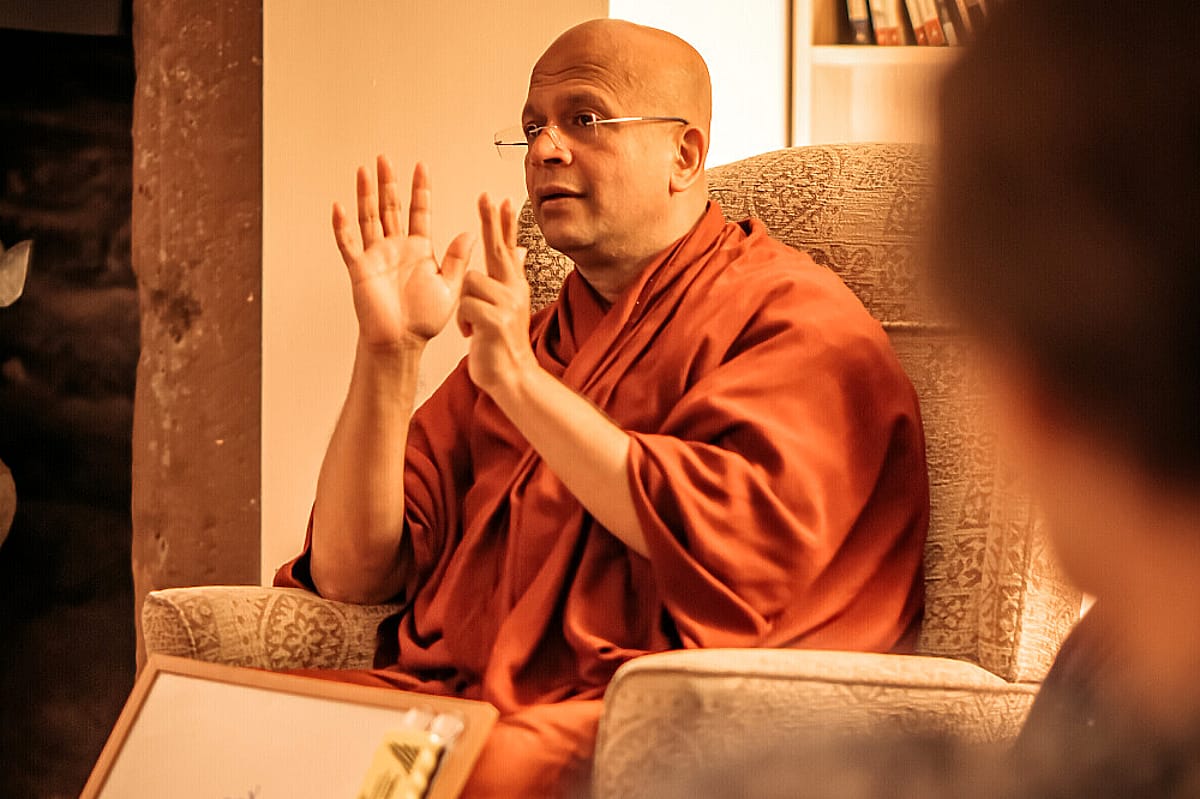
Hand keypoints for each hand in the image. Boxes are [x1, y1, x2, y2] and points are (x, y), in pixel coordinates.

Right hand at [333, 157, 473, 348]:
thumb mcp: (450, 287)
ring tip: (365, 171)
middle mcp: (396, 248)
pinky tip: (339, 207)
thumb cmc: (423, 320)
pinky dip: (342, 226)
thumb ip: (457, 259)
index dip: (420, 189)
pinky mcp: (360, 269)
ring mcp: (376, 256)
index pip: (419, 211)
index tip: (421, 167)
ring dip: (366, 194)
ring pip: (369, 217)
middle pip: (391, 207)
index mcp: (419, 250)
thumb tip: (469, 234)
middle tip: (386, 159)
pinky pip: (348, 243)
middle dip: (388, 183)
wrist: (402, 342)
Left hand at [457, 195, 535, 396]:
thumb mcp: (509, 306)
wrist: (512, 376)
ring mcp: (508, 305)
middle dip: (491, 222)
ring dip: (466, 305)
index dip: (505, 223)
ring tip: (473, 326)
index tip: (502, 199)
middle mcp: (514, 291)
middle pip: (499, 249)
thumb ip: (512, 275)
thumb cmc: (502, 343)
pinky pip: (467, 305)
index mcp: (514, 286)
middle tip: (486, 198)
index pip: (508, 247)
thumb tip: (519, 250)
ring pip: (472, 282)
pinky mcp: (496, 321)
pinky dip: (464, 322)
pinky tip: (472, 335)